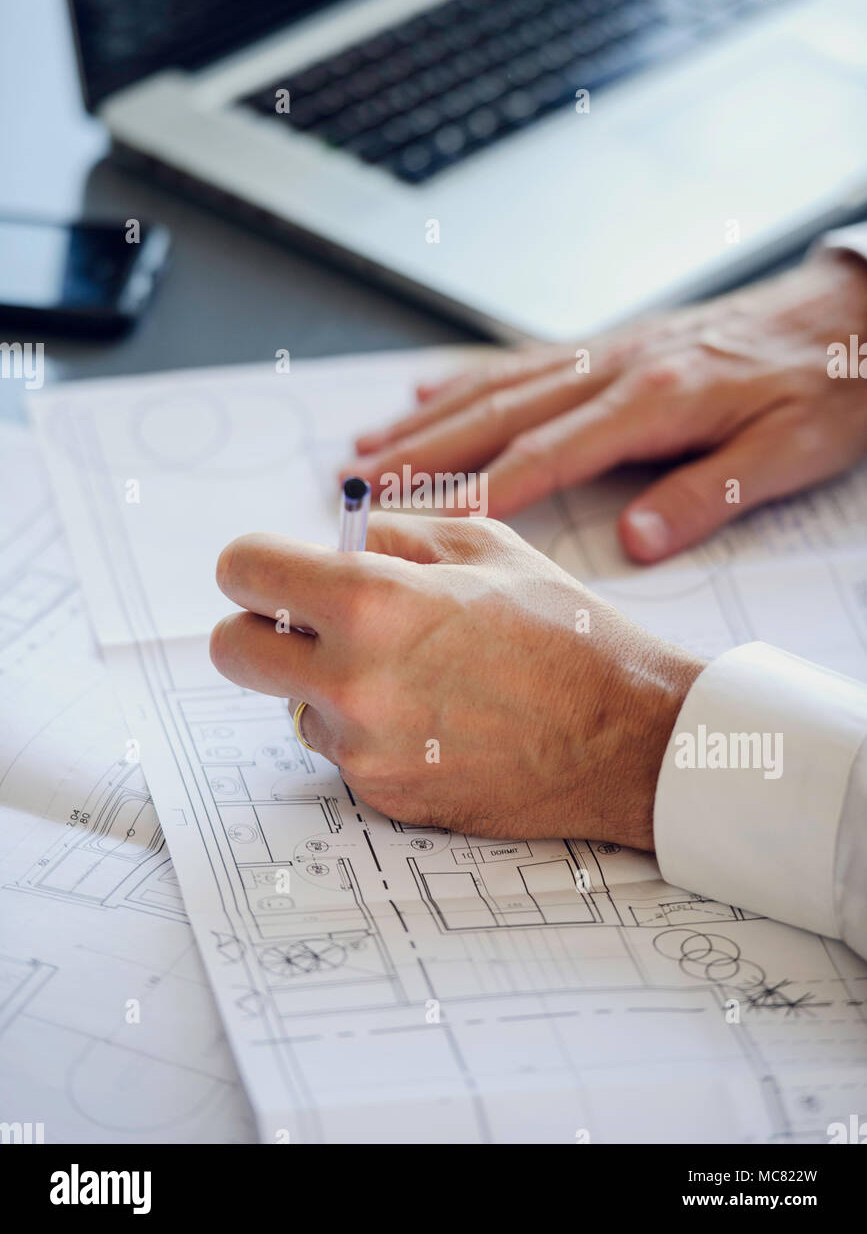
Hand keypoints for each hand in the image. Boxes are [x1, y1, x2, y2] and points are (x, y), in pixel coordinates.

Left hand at [209, 515, 702, 848]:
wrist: (627, 737)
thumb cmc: (564, 631)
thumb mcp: (484, 545)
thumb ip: (389, 532)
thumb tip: (330, 540)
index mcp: (371, 600)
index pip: (244, 570)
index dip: (256, 563)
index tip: (274, 570)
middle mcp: (352, 679)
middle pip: (233, 651)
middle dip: (258, 628)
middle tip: (306, 623)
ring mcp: (363, 748)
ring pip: (293, 704)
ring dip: (325, 685)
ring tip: (412, 676)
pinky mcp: (383, 796)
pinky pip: (342, 751)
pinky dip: (369, 732)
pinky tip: (436, 720)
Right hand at [345, 251, 866, 562]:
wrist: (853, 314)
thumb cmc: (827, 386)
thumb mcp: (788, 452)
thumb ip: (707, 495)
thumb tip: (634, 543)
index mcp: (657, 401)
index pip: (549, 454)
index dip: (480, 490)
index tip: (420, 519)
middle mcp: (617, 370)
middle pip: (499, 415)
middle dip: (421, 452)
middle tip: (356, 483)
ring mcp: (608, 353)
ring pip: (498, 386)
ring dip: (427, 418)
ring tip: (366, 445)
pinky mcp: (612, 347)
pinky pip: (523, 361)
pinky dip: (467, 377)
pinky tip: (427, 389)